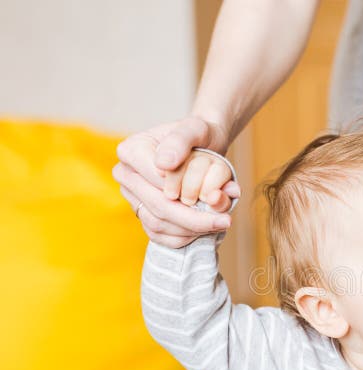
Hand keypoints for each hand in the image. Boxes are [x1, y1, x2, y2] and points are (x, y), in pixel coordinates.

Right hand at [113, 117, 240, 247]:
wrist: (203, 146)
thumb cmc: (199, 135)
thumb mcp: (196, 128)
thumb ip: (181, 140)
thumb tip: (164, 164)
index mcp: (131, 150)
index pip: (159, 182)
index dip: (187, 192)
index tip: (216, 197)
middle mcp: (125, 174)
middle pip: (158, 207)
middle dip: (195, 218)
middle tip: (225, 221)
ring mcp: (132, 197)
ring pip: (159, 226)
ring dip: (192, 230)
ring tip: (220, 223)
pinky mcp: (142, 214)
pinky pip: (160, 236)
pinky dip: (185, 237)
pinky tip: (206, 230)